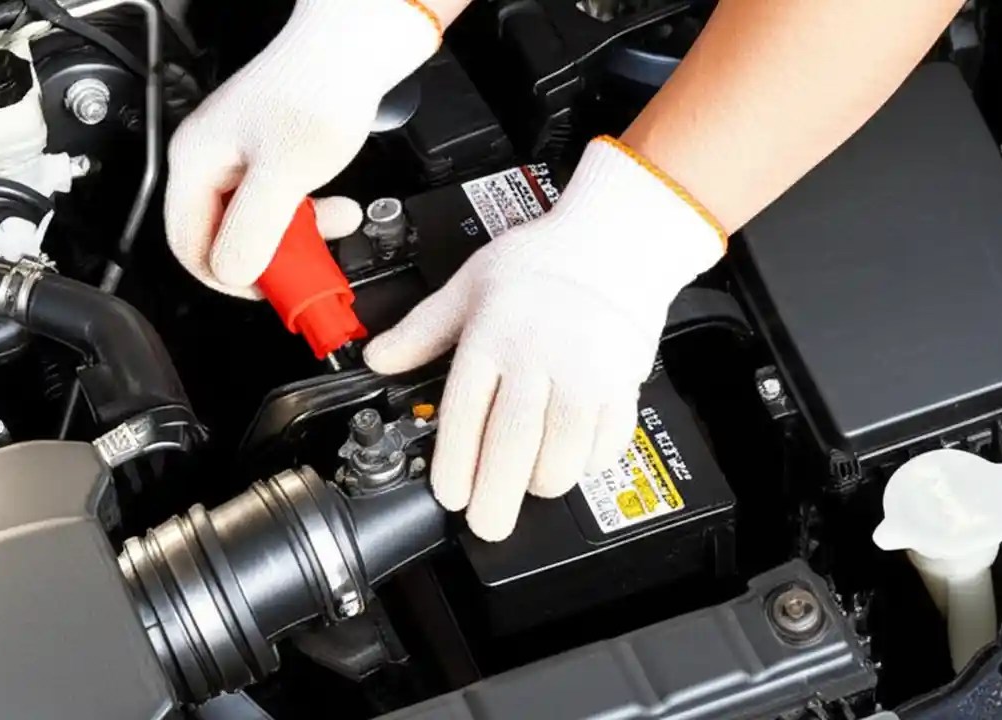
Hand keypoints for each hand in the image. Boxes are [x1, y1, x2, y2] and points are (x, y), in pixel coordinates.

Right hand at [163, 0, 438, 297]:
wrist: (356, 43)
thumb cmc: (318, 85)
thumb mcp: (286, 172)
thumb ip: (254, 229)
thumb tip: (232, 274)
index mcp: (196, 161)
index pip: (188, 247)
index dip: (227, 278)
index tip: (267, 290)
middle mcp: (211, 160)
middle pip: (224, 238)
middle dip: (270, 256)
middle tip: (305, 262)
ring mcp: (242, 158)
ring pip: (258, 225)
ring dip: (298, 236)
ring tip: (332, 224)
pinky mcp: (273, 156)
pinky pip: (281, 205)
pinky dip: (310, 215)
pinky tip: (336, 207)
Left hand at [365, 137, 726, 540]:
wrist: (615, 240)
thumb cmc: (543, 261)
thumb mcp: (469, 286)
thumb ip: (422, 330)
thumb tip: (378, 357)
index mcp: (492, 337)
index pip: (466, 415)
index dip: (455, 464)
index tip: (450, 494)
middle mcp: (539, 358)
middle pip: (512, 445)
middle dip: (496, 496)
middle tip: (487, 523)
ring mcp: (585, 374)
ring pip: (562, 454)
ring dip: (543, 480)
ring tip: (529, 482)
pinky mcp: (623, 384)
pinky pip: (605, 444)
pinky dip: (588, 462)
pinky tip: (572, 456)